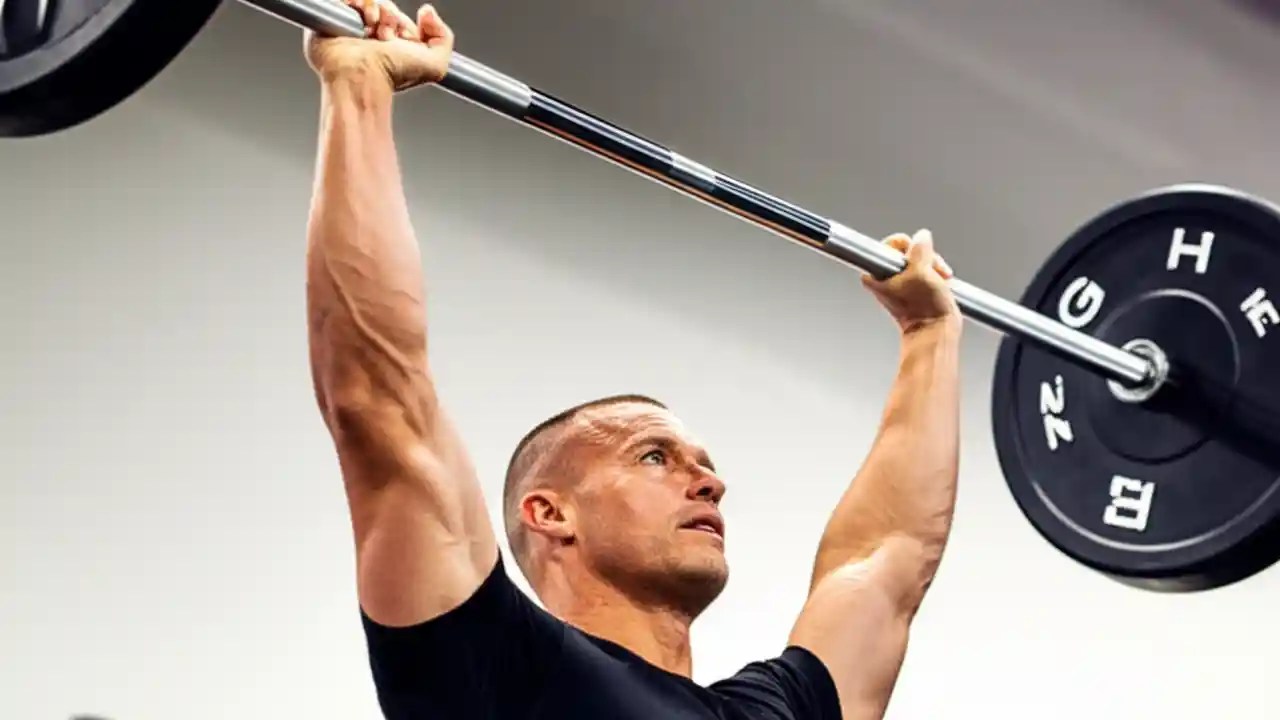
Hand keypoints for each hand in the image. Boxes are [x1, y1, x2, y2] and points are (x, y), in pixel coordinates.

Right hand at [305, 1, 454, 91]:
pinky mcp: (332, 19)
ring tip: (372, 28)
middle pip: (384, 5)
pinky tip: (361, 18)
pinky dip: (356, 1)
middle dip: (390, 16)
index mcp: (392, 43)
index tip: (402, 38)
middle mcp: (372, 35)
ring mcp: (352, 26)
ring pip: (367, 0)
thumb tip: (427, 12)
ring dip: (375, 8)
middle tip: (386, 37)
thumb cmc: (393, 76)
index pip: (400, 17)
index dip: (404, 23)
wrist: (362, 78)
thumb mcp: (436, 64)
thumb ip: (444, 37)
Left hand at [862, 229, 959, 333]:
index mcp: (876, 274)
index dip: (909, 247)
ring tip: (940, 279)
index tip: (917, 257)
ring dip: (933, 265)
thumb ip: (920, 249)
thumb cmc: (924, 309)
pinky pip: (926, 269)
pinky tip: (942, 282)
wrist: (935, 330)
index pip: (891, 244)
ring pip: (920, 259)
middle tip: (933, 270)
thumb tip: (921, 236)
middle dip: (926, 257)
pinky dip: (935, 273)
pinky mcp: (914, 287)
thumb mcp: (922, 271)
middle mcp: (885, 277)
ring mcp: (900, 282)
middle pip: (908, 250)